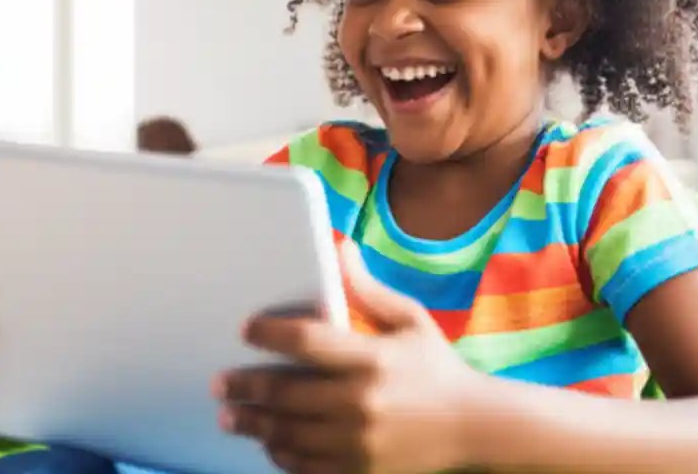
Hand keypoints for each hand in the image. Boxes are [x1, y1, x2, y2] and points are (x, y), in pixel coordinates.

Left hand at [215, 242, 481, 473]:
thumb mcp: (410, 320)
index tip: (246, 329)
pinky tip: (269, 442)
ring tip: (232, 416)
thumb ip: (368, 289)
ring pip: (288, 434)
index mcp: (374, 358)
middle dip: (246, 387)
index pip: (305, 341)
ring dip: (254, 424)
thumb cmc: (438, 368)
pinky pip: (307, 466)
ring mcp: (359, 442)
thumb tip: (340, 248)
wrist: (477, 428)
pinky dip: (281, 454)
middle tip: (220, 383)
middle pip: (285, 393)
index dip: (268, 333)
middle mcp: (363, 401)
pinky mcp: (360, 470)